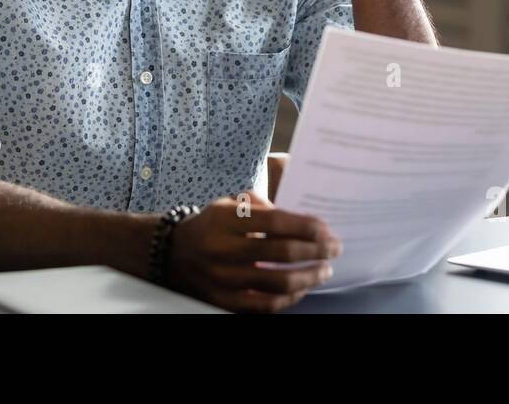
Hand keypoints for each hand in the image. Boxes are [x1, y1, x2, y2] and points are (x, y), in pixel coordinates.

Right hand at [165, 191, 341, 312]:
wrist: (173, 253)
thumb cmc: (211, 224)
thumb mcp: (229, 203)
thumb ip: (261, 206)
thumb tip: (300, 221)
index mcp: (225, 220)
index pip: (276, 222)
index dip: (306, 226)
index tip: (326, 228)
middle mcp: (223, 249)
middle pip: (281, 252)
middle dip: (316, 250)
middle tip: (335, 248)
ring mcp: (223, 279)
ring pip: (277, 283)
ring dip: (309, 276)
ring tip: (325, 270)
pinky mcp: (224, 300)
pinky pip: (264, 305)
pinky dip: (288, 298)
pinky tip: (302, 288)